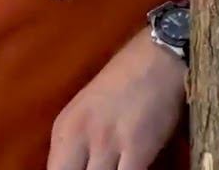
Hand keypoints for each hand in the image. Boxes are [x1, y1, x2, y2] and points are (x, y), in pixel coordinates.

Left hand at [47, 29, 186, 169]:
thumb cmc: (122, 82)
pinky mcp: (137, 149)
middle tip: (98, 169)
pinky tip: (133, 167)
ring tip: (115, 166)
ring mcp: (106, 144)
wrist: (156, 59)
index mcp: (63, 129)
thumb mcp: (84, 113)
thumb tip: (75, 168)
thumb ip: (77, 145)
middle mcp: (78, 137)